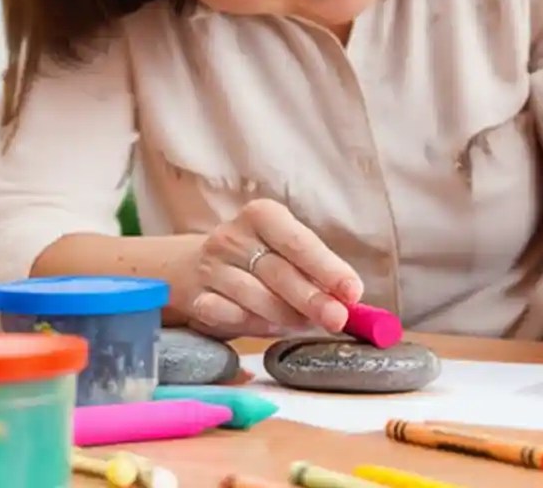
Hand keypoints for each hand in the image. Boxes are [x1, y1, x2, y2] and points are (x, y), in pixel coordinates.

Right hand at [179, 199, 362, 337]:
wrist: (189, 267)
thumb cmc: (256, 258)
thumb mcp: (284, 251)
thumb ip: (315, 272)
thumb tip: (349, 301)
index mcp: (262, 215)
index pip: (299, 243)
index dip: (328, 269)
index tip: (352, 292)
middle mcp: (232, 236)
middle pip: (279, 272)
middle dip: (313, 300)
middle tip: (337, 319)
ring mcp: (210, 267)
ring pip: (255, 297)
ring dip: (287, 316)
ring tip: (306, 324)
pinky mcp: (194, 297)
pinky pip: (229, 316)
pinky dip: (254, 325)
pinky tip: (271, 327)